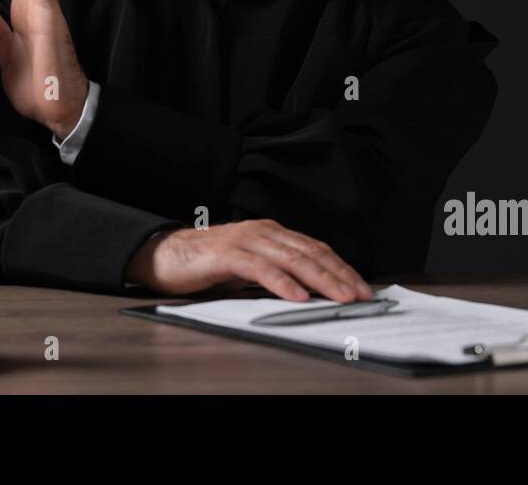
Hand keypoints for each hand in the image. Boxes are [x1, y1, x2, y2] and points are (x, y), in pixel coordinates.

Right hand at [124, 218, 373, 302]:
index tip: (363, 286)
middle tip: (362, 294)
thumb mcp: (250, 266)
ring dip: (320, 279)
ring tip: (340, 297)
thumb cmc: (208, 263)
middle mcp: (263, 231)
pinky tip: (298, 296)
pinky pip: (260, 268)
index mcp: (271, 232)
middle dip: (339, 274)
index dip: (341, 267)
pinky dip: (282, 282)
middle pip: (310, 252)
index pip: (315, 248)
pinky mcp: (227, 255)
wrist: (165, 254)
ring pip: (291, 258)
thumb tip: (311, 292)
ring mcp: (245, 240)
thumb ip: (277, 271)